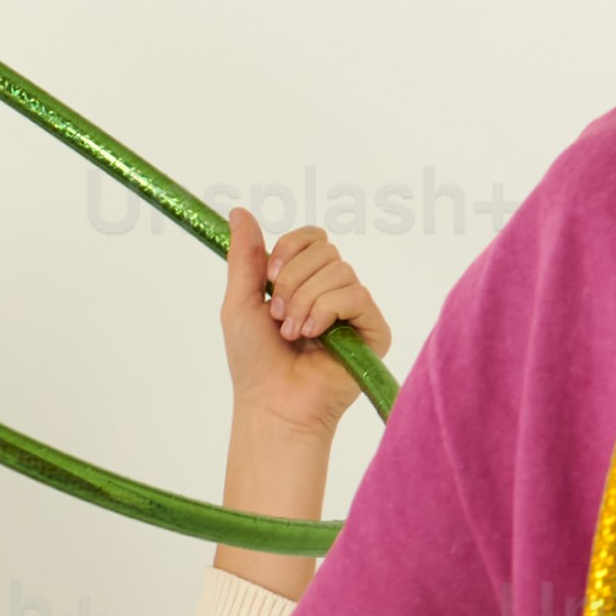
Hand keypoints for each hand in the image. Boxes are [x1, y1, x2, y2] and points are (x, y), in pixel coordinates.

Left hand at [219, 214, 388, 439]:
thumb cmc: (254, 361)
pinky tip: (314, 335)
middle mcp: (334, 290)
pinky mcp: (375, 330)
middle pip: (326, 250)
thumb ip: (244, 256)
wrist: (272, 404)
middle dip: (293, 281)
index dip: (289, 249)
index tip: (268, 278)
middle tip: (278, 317)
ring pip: (340, 271)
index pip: (312, 237)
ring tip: (293, 333)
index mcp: (306, 280)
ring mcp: (356, 310)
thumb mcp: (240, 302)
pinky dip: (328, 311)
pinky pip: (356, 295)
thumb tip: (240, 211)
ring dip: (306, 301)